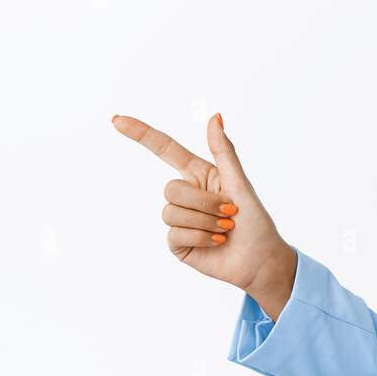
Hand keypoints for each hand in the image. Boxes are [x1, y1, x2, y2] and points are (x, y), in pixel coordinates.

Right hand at [112, 111, 293, 295]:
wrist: (260, 259)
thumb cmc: (255, 220)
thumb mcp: (240, 183)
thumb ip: (224, 151)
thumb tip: (215, 116)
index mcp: (200, 174)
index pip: (165, 150)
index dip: (141, 134)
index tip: (116, 119)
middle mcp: (187, 195)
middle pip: (171, 189)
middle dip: (203, 202)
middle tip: (229, 212)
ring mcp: (179, 220)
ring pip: (170, 212)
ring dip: (204, 222)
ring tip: (225, 229)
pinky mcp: (177, 243)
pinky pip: (174, 234)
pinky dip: (201, 237)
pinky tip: (216, 242)